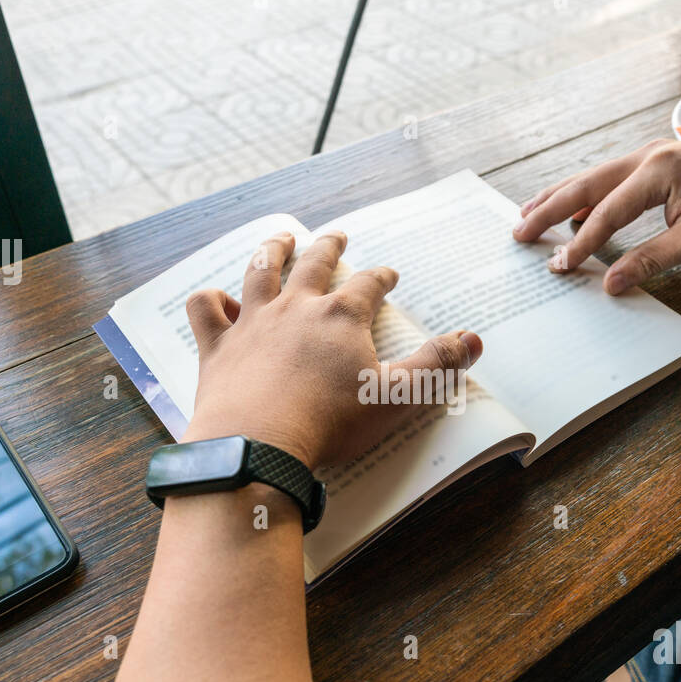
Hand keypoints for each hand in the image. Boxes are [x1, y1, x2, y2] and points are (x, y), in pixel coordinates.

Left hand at [181, 231, 482, 469]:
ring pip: (260, 271)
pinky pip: (207, 310)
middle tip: (337, 237)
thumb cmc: (330, 422)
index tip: (389, 274)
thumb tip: (473, 339)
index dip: (381, 277)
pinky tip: (218, 301)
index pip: (368, 286)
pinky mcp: (217, 346)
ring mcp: (252, 323)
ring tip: (280, 238)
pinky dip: (211, 301)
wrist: (258, 444)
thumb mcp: (397, 397)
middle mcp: (296, 308)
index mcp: (341, 317)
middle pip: (314, 264)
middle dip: (329, 248)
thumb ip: (436, 366)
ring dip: (271, 250)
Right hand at [512, 140, 680, 294]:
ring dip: (561, 197)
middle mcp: (647, 156)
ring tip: (530, 214)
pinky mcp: (659, 164)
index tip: (558, 267)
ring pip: (594, 178)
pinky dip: (586, 194)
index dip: (579, 242)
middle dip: (550, 210)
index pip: (605, 212)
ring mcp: (652, 156)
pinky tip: (572, 207)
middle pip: (586, 184)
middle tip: (518, 233)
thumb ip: (651, 260)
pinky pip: (611, 179)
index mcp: (657, 170)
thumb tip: (610, 283)